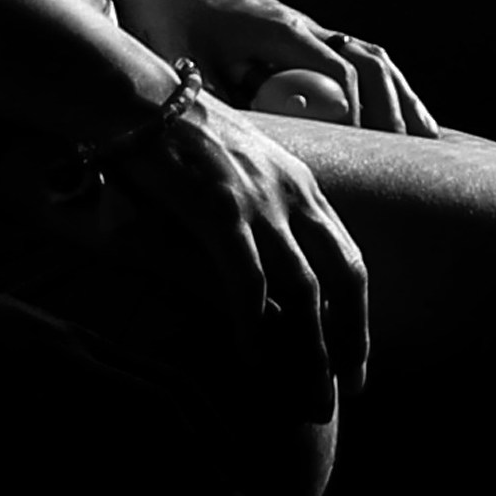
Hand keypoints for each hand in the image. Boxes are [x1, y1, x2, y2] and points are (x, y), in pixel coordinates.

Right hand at [99, 74, 372, 409]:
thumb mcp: (241, 165)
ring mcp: (258, 202)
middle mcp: (292, 193)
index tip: (356, 355)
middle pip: (343, 277)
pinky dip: (254, 327)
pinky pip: (247, 283)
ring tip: (312, 396)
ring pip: (305, 290)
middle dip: (352, 339)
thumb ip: (262, 205)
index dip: (357, 312)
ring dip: (313, 349)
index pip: (349, 257)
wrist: (138, 99)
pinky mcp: (219, 211)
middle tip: (349, 390)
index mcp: (302, 184)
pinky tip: (253, 363)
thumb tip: (268, 257)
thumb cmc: (177, 135)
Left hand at [114, 0, 437, 139]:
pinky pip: (358, 56)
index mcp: (278, 29)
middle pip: (367, 60)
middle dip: (392, 106)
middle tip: (410, 153)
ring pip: (370, 55)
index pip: (336, 70)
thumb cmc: (172, 22)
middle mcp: (303, 24)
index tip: (363, 150)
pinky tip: (403, 114)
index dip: (354, 111)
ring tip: (426, 136)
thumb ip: (220, 99)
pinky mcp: (305, 35)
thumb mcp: (186, 63)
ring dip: (399, 94)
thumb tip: (250, 144)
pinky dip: (386, 85)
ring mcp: (308, 27)